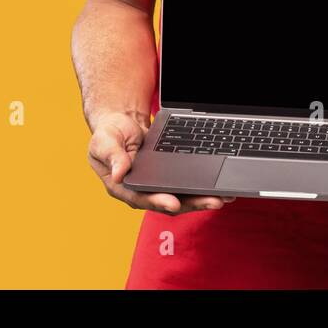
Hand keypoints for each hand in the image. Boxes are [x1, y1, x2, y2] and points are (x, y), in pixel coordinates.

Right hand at [88, 110, 235, 213]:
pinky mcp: (169, 181)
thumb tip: (118, 174)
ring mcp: (156, 187)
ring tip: (222, 197)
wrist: (121, 124)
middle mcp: (141, 192)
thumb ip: (112, 156)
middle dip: (192, 203)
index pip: (142, 198)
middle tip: (213, 201)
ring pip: (181, 198)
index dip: (158, 202)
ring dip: (202, 199)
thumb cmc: (110, 133)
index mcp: (122, 187)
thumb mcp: (105, 141)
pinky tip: (219, 187)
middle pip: (168, 203)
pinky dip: (202, 188)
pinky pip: (186, 187)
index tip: (174, 203)